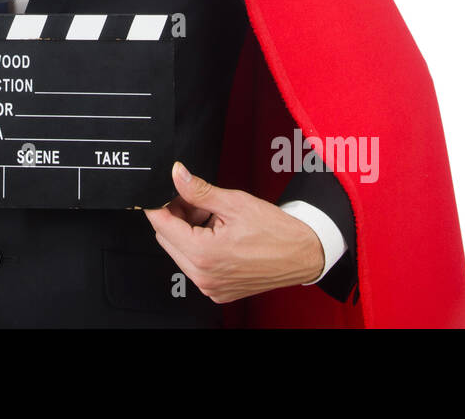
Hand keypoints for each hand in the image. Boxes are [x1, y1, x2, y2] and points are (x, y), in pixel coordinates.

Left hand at [143, 161, 324, 302]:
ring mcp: (210, 286)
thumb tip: (176, 174)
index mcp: (204, 254)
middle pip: (167, 239)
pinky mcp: (218, 290)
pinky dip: (200, 248)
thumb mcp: (234, 202)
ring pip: (180, 252)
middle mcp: (203, 276)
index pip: (161, 225)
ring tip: (214, 217)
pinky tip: (219, 234)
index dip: (161, 203)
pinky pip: (195, 265)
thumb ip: (198, 189)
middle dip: (177, 216)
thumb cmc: (276, 231)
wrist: (303, 254)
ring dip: (188, 232)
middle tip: (198, 201)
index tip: (167, 191)